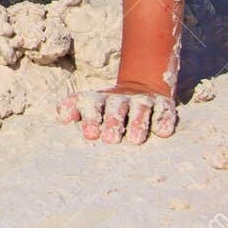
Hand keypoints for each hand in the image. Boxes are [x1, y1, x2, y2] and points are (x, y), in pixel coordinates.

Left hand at [58, 82, 175, 144]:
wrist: (140, 88)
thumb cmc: (106, 107)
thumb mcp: (88, 105)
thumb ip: (71, 108)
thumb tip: (63, 116)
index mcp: (100, 99)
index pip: (91, 104)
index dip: (90, 117)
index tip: (90, 134)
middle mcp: (121, 99)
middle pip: (116, 107)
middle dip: (113, 122)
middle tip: (109, 139)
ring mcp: (143, 101)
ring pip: (140, 109)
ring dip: (138, 123)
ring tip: (134, 140)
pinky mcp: (163, 105)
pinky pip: (164, 111)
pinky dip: (163, 120)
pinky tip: (162, 132)